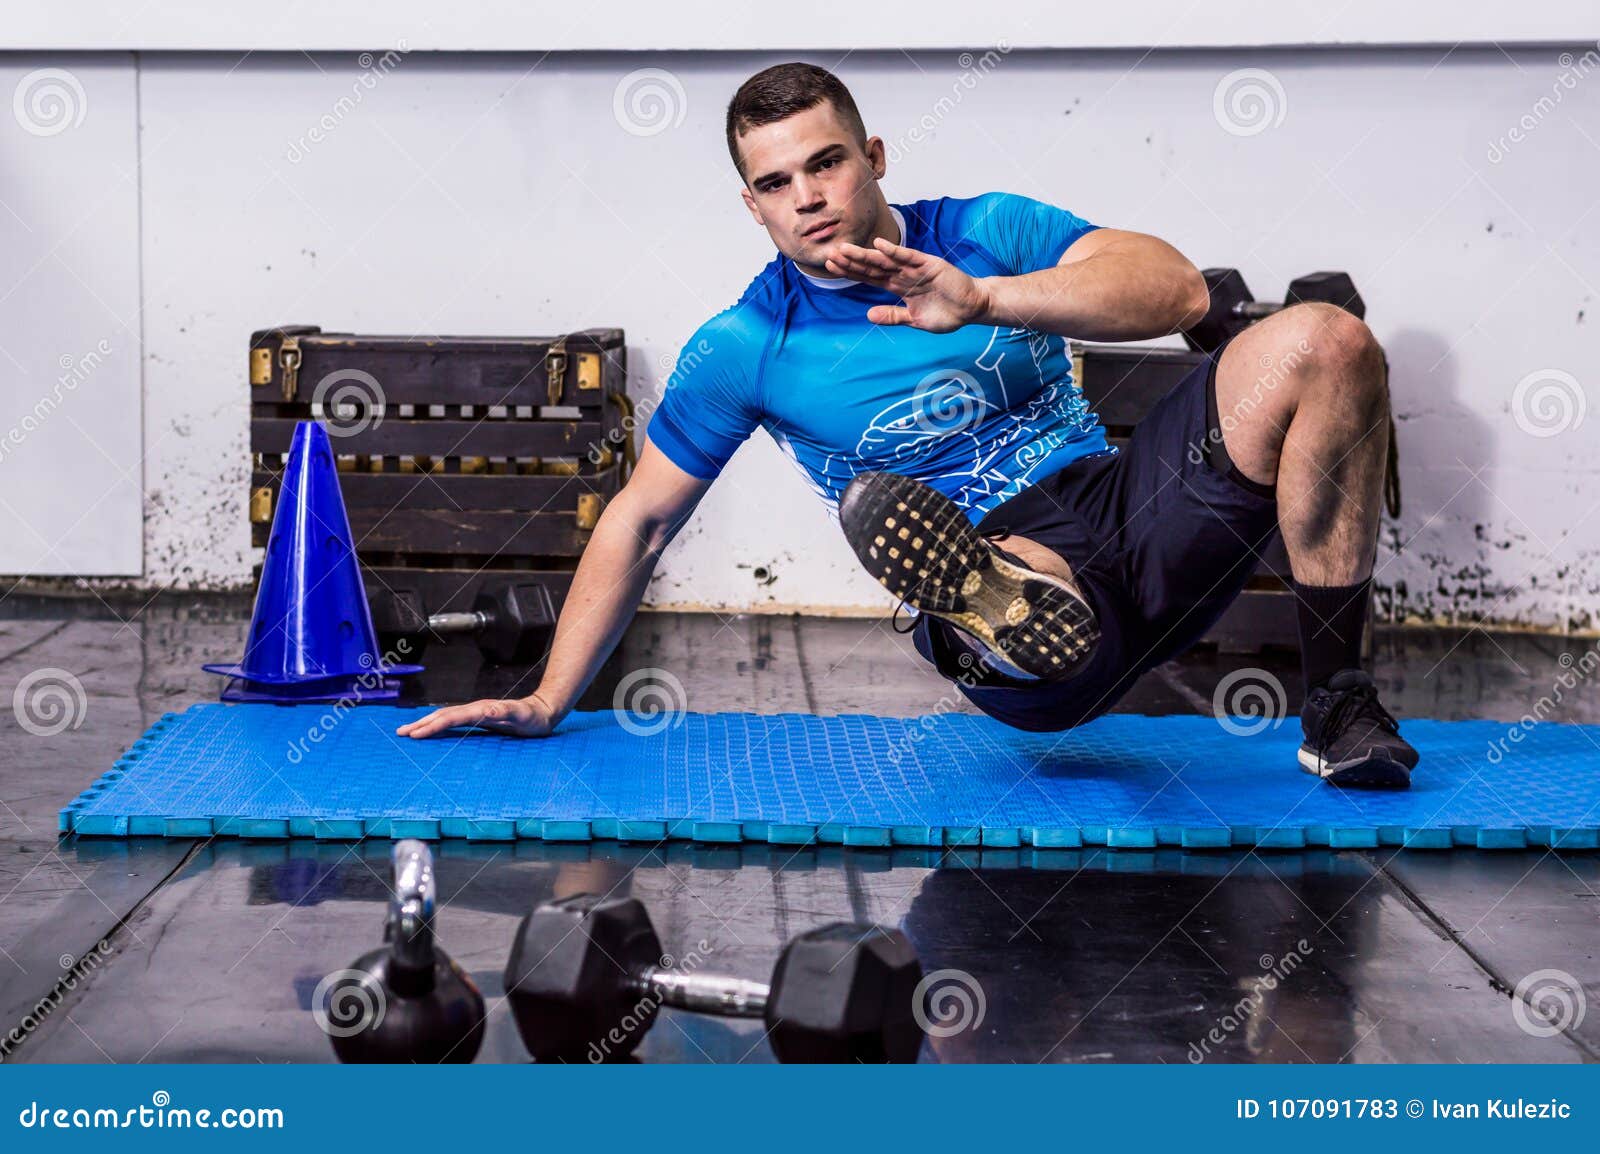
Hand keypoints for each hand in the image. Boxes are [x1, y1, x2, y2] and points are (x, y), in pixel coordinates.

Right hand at [396, 693, 561, 739]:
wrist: (542, 711)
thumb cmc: (532, 717)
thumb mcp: (521, 716)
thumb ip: (504, 712)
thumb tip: (487, 710)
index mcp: (481, 710)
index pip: (451, 718)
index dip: (433, 726)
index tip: (416, 734)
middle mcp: (475, 710)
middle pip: (443, 716)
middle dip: (421, 724)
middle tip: (401, 733)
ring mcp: (476, 713)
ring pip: (445, 717)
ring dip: (426, 723)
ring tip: (408, 731)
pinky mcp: (478, 718)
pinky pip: (453, 722)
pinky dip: (438, 725)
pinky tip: (431, 730)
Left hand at [826, 237, 992, 332]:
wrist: (971, 309)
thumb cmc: (946, 313)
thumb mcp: (914, 319)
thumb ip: (893, 316)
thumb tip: (868, 314)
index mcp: (898, 286)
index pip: (869, 277)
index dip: (850, 272)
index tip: (830, 267)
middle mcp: (903, 274)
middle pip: (872, 266)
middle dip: (851, 261)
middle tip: (830, 255)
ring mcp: (915, 268)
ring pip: (885, 260)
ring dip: (866, 255)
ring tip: (845, 250)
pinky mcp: (929, 264)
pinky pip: (908, 256)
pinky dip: (894, 251)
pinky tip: (878, 245)